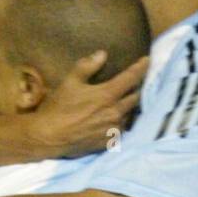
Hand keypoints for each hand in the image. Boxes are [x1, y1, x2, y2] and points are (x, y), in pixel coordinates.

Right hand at [31, 52, 148, 156]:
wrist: (50, 137)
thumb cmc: (59, 107)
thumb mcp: (70, 81)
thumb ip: (87, 66)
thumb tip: (102, 54)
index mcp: (108, 95)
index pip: (131, 78)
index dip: (141, 67)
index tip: (147, 60)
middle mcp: (116, 113)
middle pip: (135, 98)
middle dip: (136, 89)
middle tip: (134, 83)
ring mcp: (113, 130)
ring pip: (129, 115)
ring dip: (128, 107)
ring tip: (123, 102)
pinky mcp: (109, 142)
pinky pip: (121, 130)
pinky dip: (120, 123)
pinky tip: (113, 120)